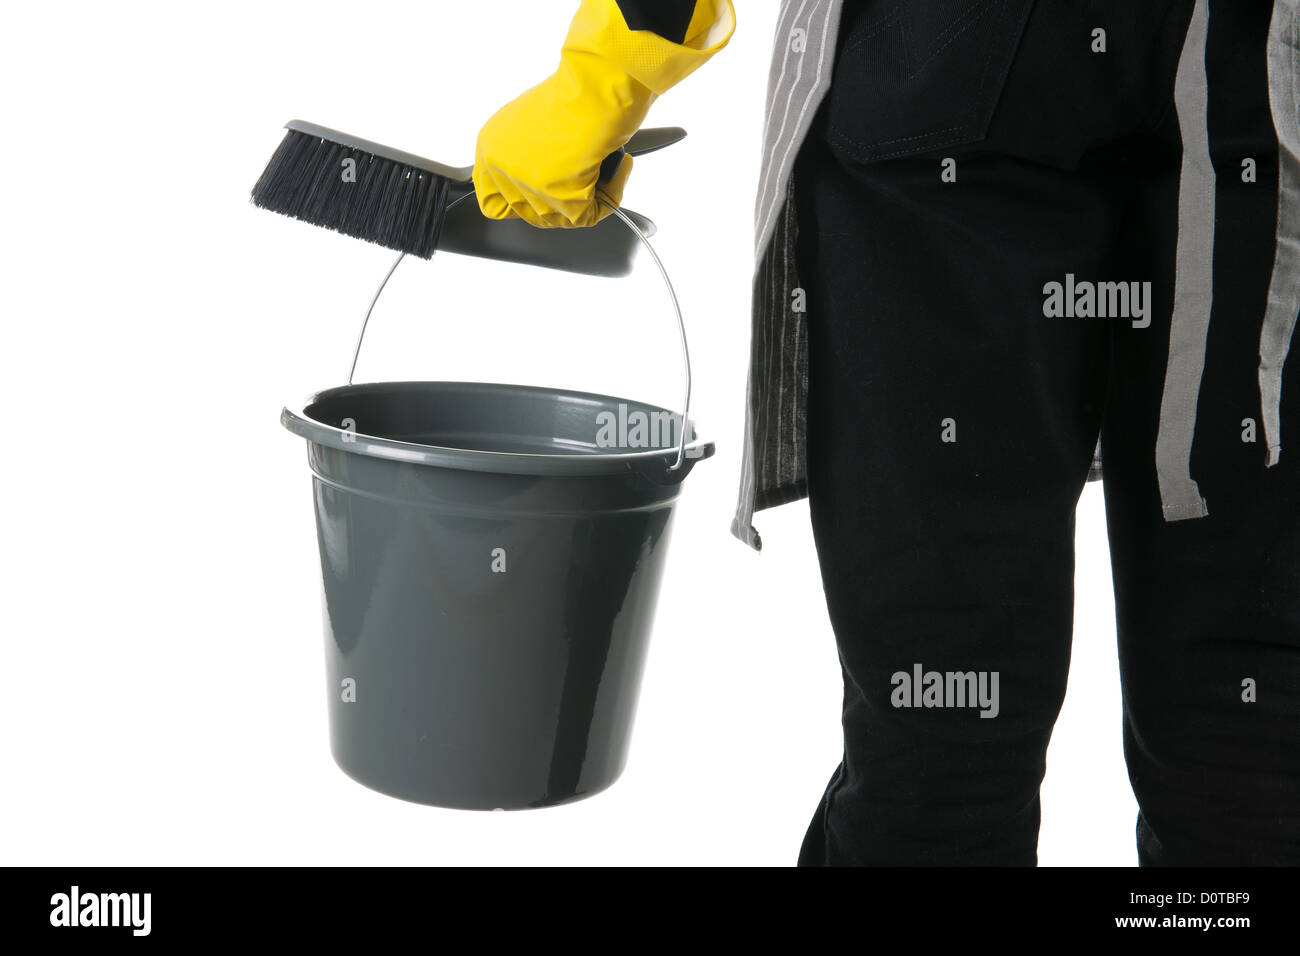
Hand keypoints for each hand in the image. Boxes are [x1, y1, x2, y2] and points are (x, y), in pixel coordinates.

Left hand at [473, 0, 733, 227]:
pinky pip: (589, 216)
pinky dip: (609, 194)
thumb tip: (546, 174)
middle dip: (558, 198)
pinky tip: (615, 165)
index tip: (546, 187)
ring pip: (560, 218)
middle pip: (530, 212)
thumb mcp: (533, 121)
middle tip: (582, 172)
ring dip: (586, 194)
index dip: (522, 198)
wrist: (598, 87)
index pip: (493, 200)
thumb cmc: (575, 92)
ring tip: (602, 162)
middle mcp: (503, 173)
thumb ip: (528, 153)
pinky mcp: (561, 204)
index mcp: (489, 151)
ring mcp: (529, 190)